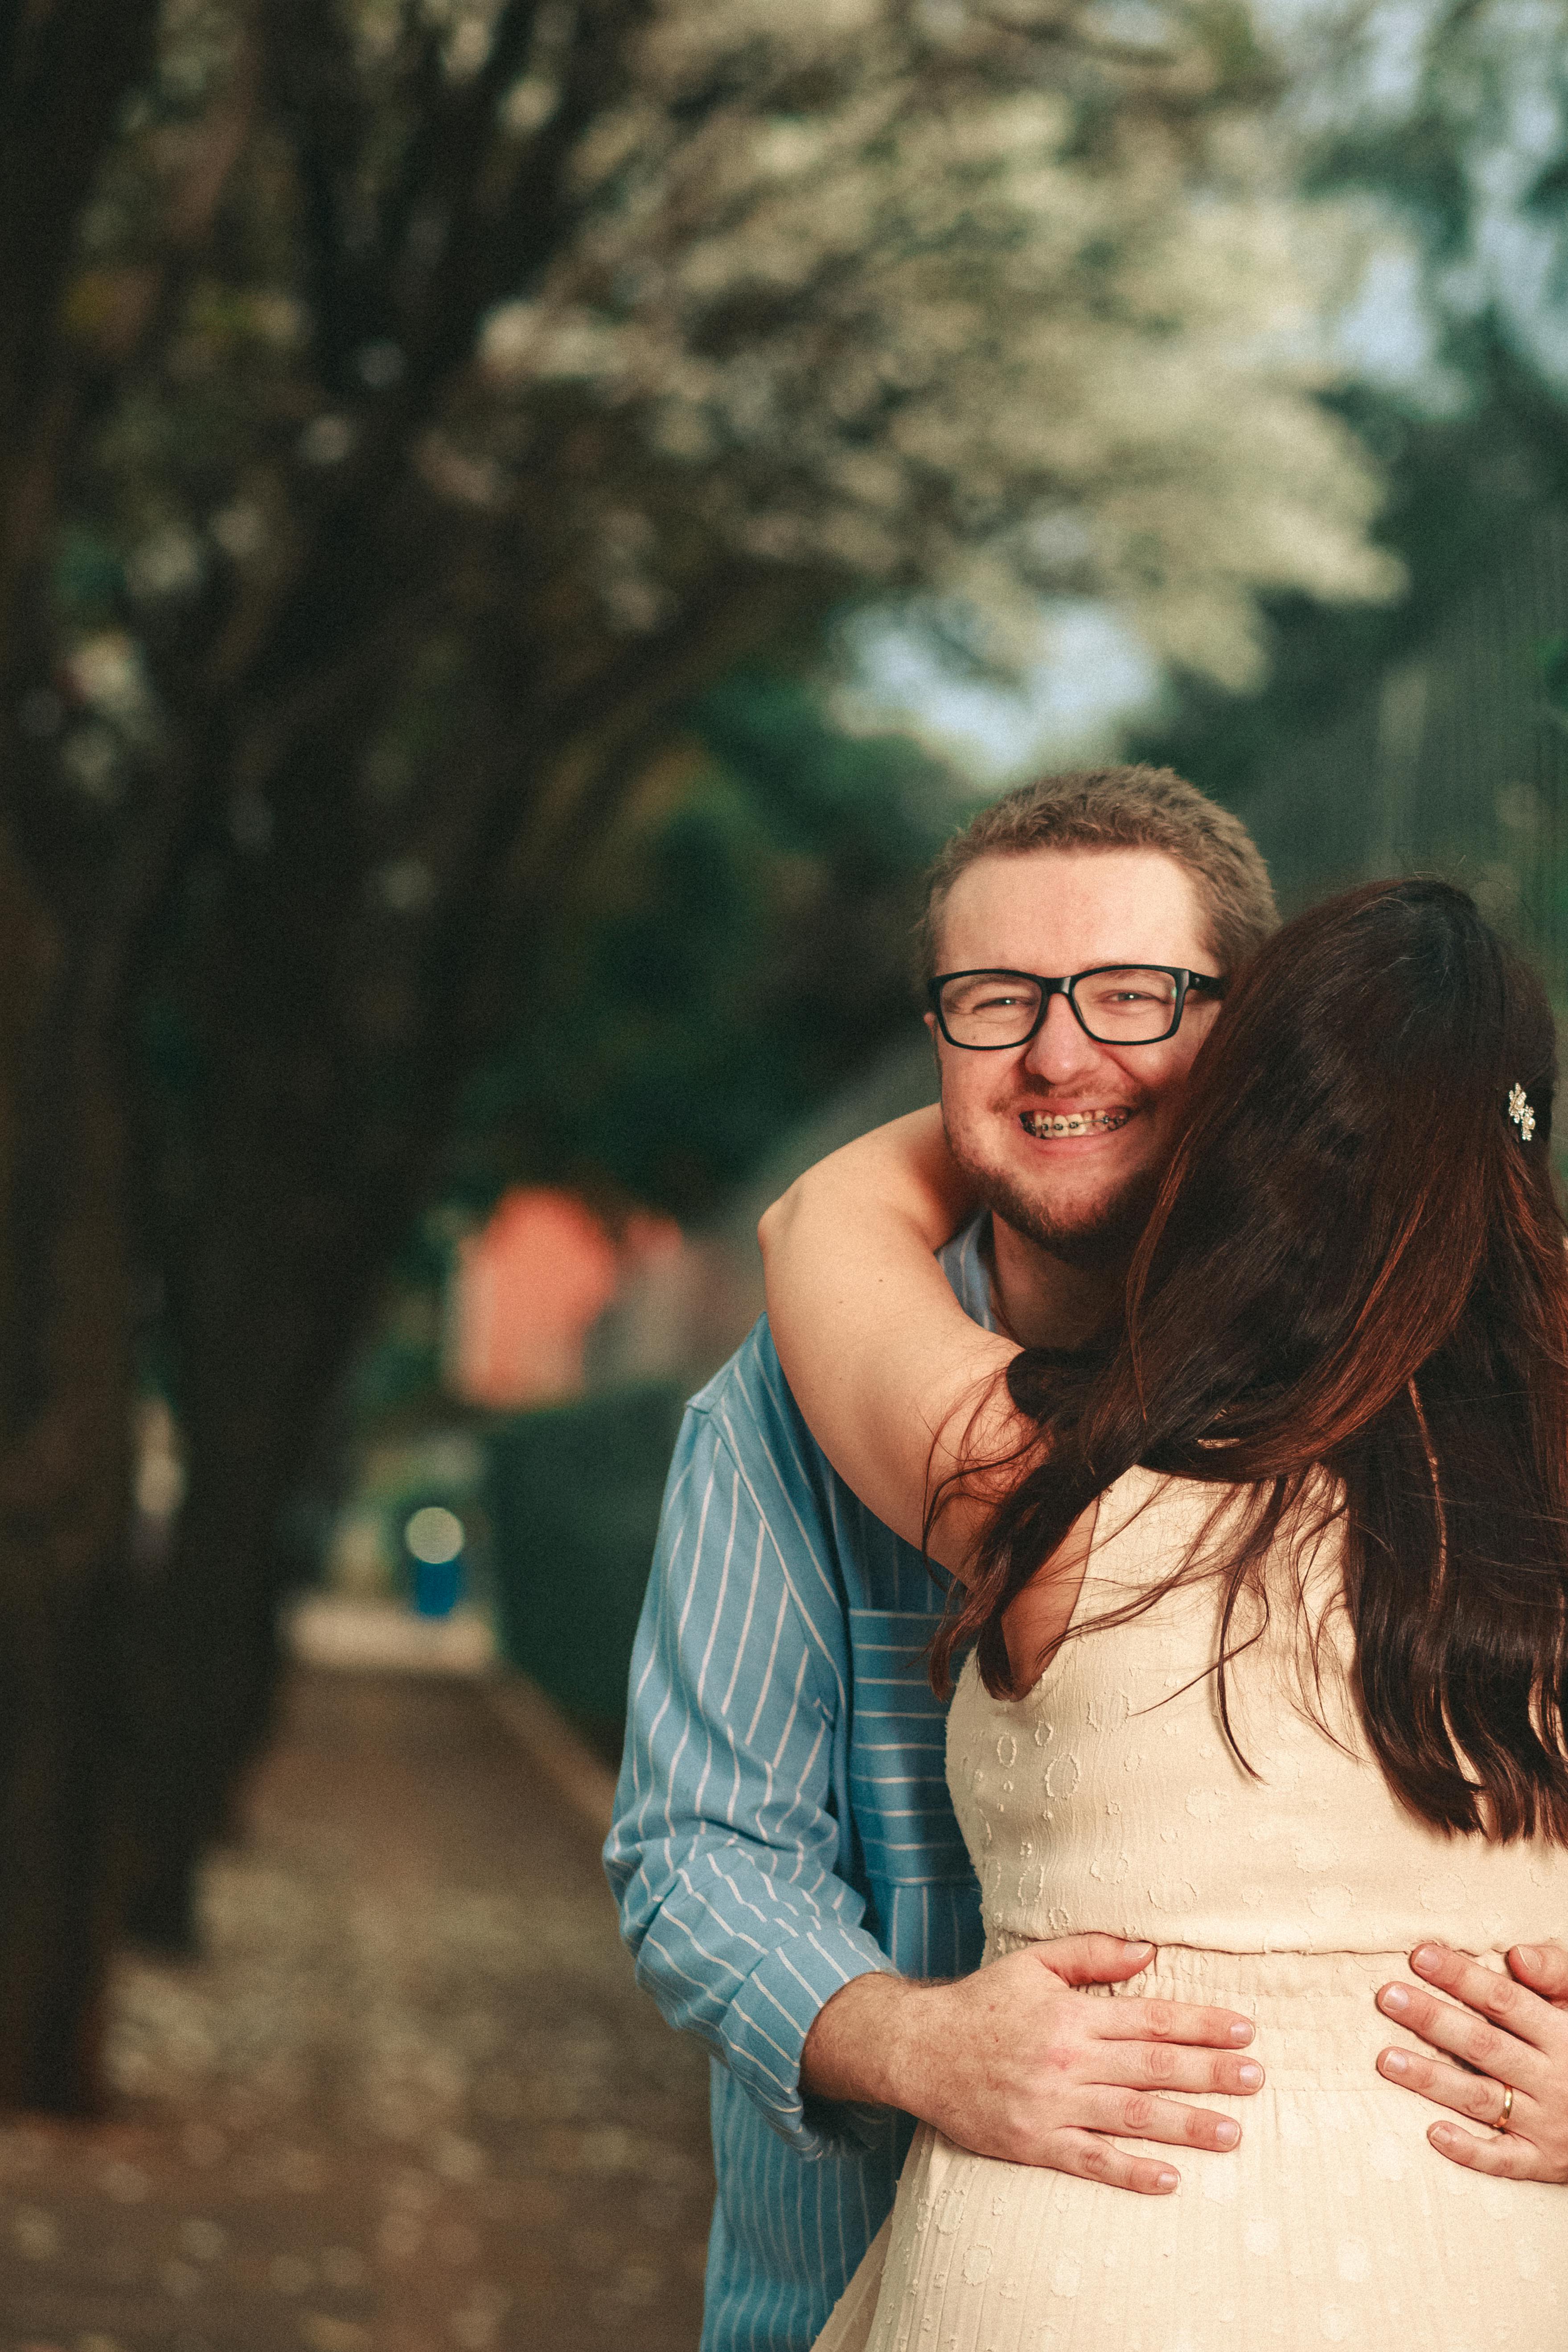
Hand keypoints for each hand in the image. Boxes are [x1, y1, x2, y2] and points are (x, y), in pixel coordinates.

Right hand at [801, 1935, 1261, 2195]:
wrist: (918, 2049)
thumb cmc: (981, 2002)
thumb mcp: (1033, 1963)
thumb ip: (1092, 1955)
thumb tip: (1150, 1951)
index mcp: (1071, 2013)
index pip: (1151, 2018)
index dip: (1200, 2023)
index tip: (1244, 2030)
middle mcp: (1067, 2059)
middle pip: (1151, 2067)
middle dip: (1208, 2072)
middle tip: (1256, 2078)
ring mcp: (1052, 2104)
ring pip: (1130, 2116)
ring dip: (1185, 2125)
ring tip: (1232, 2132)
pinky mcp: (1033, 2142)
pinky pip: (1089, 2161)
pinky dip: (1129, 2172)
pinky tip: (1168, 2179)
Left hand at [1375, 1940, 1567, 2181]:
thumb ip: (1557, 1974)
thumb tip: (1518, 1955)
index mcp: (1562, 2036)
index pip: (1505, 2001)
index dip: (1462, 1977)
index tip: (1418, 1955)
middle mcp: (1553, 2080)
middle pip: (1484, 2046)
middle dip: (1434, 2020)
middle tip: (1388, 1997)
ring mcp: (1546, 2124)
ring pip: (1482, 2099)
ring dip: (1433, 2080)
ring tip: (1387, 2060)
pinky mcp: (1541, 2160)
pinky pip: (1502, 2159)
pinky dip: (1469, 2150)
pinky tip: (1433, 2133)